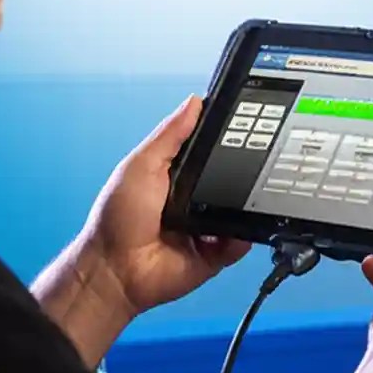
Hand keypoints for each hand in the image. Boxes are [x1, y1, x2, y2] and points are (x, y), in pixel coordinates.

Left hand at [76, 95, 250, 317]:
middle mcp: (196, 200)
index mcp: (178, 175)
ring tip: (247, 196)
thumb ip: (170, 135)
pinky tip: (235, 229)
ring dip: (244, 205)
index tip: (249, 125)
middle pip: (232, 180)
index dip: (228, 140)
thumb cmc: (117, 218)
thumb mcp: (142, 164)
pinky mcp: (215, 254)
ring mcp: (207, 227)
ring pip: (240, 211)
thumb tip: (193, 103)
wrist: (116, 269)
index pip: (211, 152)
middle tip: (257, 161)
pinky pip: (239, 243)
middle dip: (244, 172)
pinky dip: (241, 237)